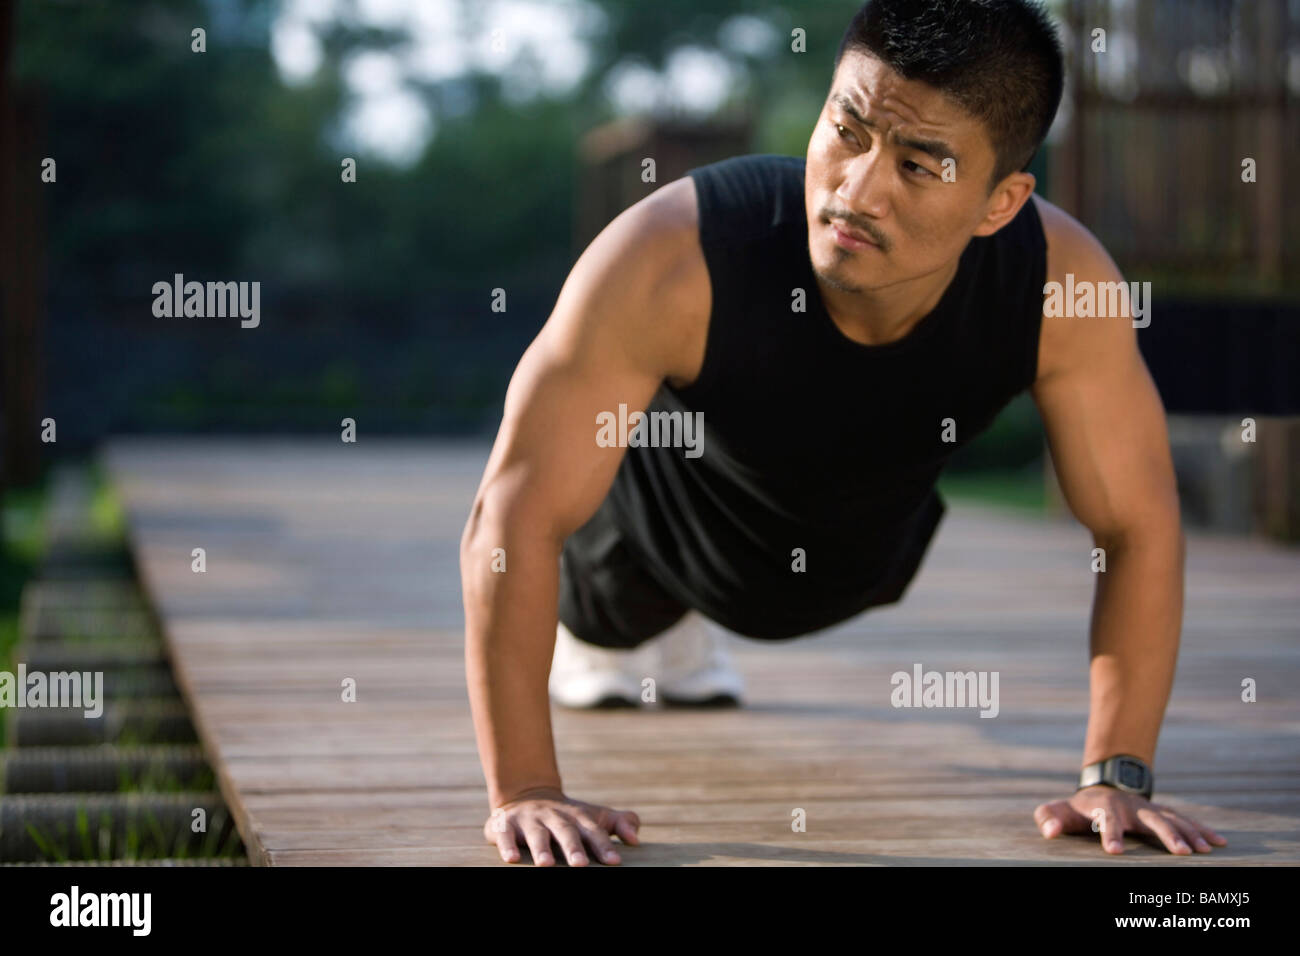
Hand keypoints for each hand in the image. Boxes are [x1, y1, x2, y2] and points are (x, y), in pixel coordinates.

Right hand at [484, 787, 640, 865]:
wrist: (526, 794)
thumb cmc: (569, 817)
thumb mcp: (594, 817)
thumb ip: (619, 824)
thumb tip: (636, 839)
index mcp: (578, 817)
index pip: (593, 831)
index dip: (603, 846)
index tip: (614, 861)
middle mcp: (555, 817)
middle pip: (566, 832)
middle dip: (573, 848)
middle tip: (581, 865)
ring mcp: (530, 820)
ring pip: (536, 834)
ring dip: (541, 849)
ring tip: (546, 865)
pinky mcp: (506, 824)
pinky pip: (505, 834)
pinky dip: (507, 845)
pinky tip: (511, 859)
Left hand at [1035, 785, 1227, 854]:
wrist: (1101, 787)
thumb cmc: (1077, 809)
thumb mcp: (1059, 810)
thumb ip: (1049, 818)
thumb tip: (1049, 831)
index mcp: (1104, 807)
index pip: (1107, 821)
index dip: (1110, 834)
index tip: (1114, 851)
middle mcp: (1131, 807)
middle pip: (1151, 819)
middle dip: (1166, 835)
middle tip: (1181, 853)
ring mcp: (1149, 809)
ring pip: (1173, 819)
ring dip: (1190, 833)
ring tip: (1204, 851)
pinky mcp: (1163, 813)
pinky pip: (1186, 820)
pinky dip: (1203, 829)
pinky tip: (1220, 842)